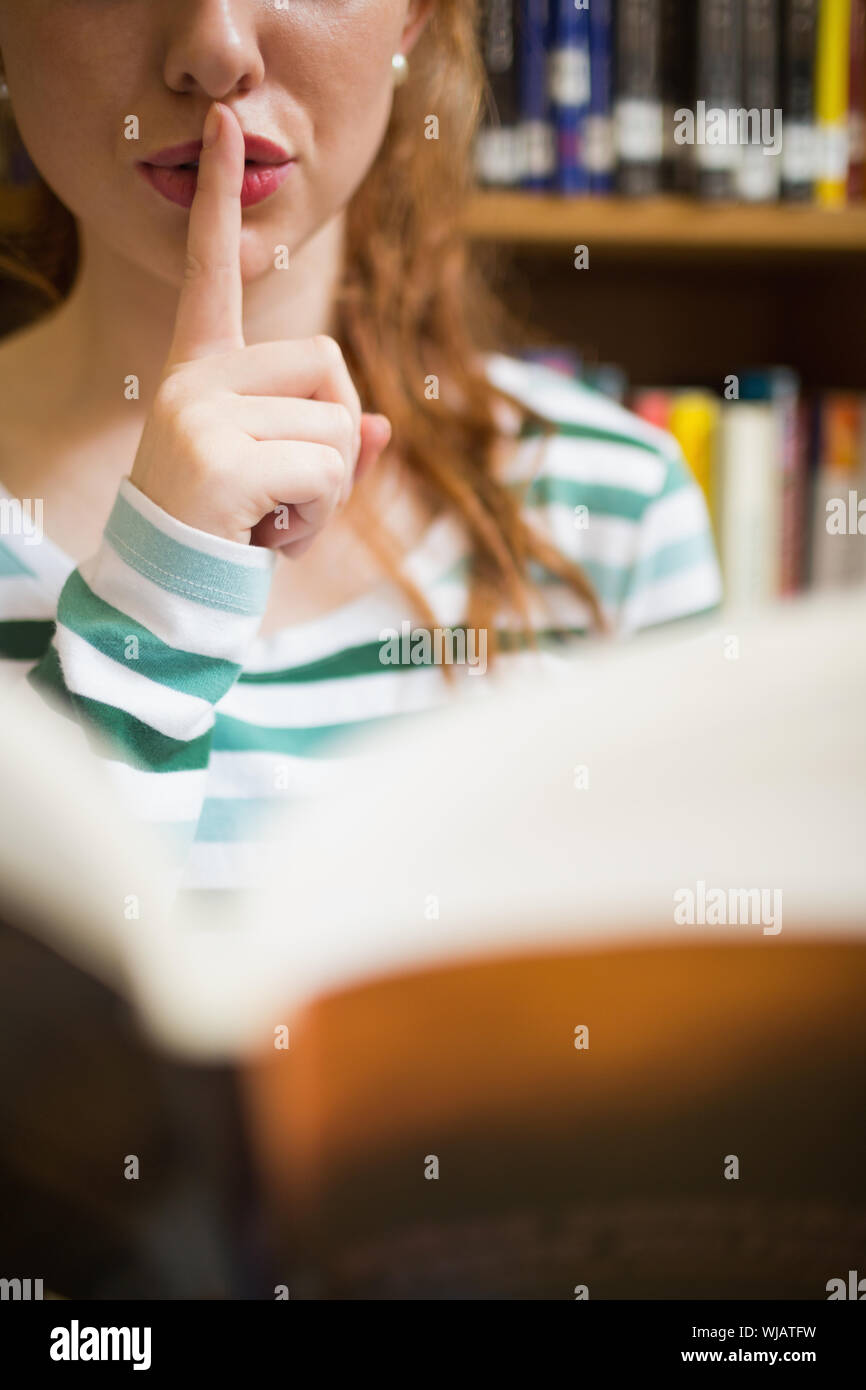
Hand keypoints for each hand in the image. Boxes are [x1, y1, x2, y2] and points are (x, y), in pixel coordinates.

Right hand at [130, 99, 390, 551]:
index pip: (211, 271)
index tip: (224, 126)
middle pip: (329, 364)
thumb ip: (331, 445)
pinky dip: (322, 513)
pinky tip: (271, 532)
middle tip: (290, 487)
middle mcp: (194, 377)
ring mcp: (202, 412)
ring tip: (274, 515)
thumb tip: (381, 430)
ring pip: (337, 426)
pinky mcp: (221, 457)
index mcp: (200, 369)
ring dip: (331, 487)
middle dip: (336, 433)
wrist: (168, 594)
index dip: (217, 199)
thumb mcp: (282, 480)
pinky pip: (327, 469)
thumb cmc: (229, 532)